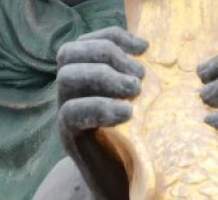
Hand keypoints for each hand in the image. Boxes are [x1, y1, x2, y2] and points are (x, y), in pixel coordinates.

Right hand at [56, 27, 147, 199]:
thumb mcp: (140, 97)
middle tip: (139, 75)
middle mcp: (70, 90)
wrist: (127, 181)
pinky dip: (100, 107)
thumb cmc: (138, 134)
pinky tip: (127, 112)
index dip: (114, 36)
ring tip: (135, 91)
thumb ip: (138, 72)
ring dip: (104, 77)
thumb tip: (153, 45)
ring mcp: (64, 112)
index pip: (87, 40)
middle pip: (69, 53)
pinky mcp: (68, 137)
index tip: (144, 47)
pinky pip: (71, 112)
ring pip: (66, 77)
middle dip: (106, 54)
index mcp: (85, 74)